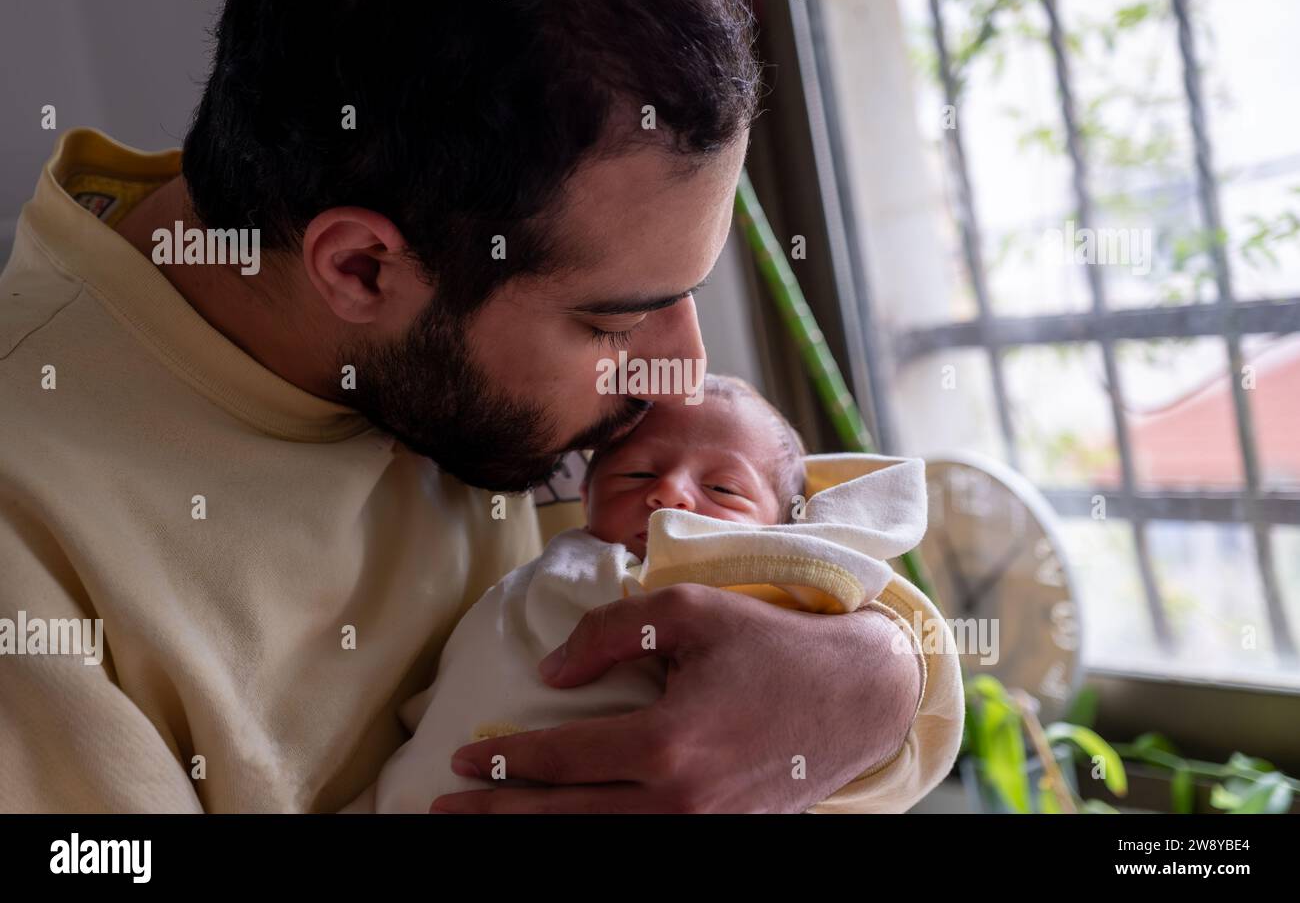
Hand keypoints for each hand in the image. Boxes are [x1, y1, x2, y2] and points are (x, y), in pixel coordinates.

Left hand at [430, 583, 922, 812]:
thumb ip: (608, 631)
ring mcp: (704, 829)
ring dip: (537, 837)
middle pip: (565, 819)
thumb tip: (550, 672)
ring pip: (598, 845)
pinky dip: (594, 842)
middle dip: (497, 817)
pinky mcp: (723, 838)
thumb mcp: (688, 610)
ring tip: (490, 830)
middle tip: (442, 811)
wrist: (859, 695)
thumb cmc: (772, 642)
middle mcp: (681, 801)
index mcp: (668, 744)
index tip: (462, 758)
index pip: (563, 759)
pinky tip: (566, 829)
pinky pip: (642, 846)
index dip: (505, 761)